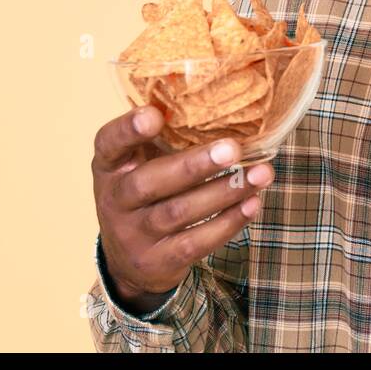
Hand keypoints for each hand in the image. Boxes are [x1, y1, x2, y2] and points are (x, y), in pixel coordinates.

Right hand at [91, 105, 273, 313]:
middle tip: (233, 149)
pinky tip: (252, 203)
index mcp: (110, 167)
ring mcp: (135, 235)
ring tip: (262, 173)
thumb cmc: (145, 196)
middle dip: (194, 165)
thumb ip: (166, 138)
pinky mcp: (159, 261)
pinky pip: (196, 243)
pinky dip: (229, 222)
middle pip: (148, 182)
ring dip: (225, 192)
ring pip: (179, 213)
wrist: (129, 262)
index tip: (153, 114)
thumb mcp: (140, 165)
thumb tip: (225, 107)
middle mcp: (115, 200)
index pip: (108, 144)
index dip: (128, 129)